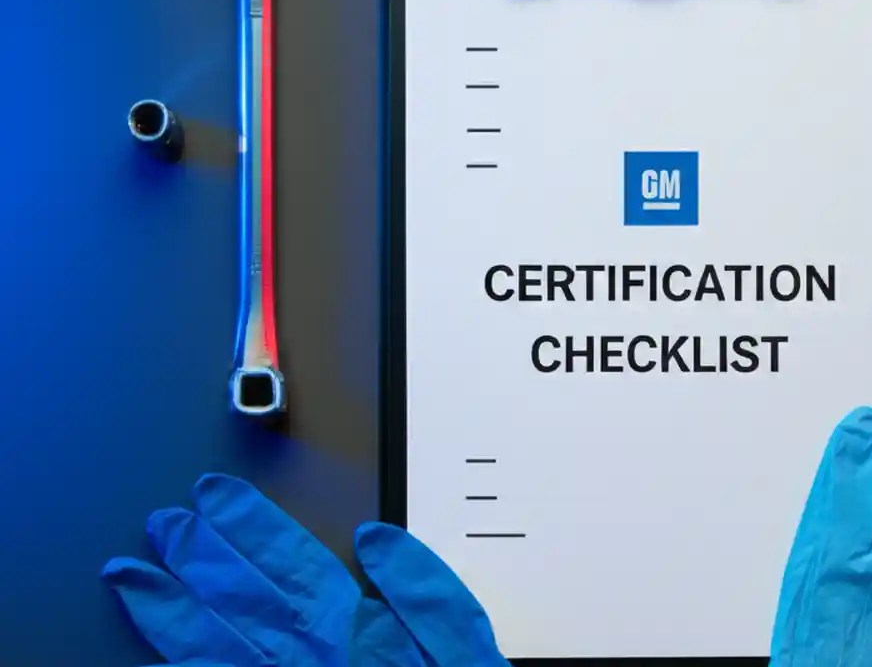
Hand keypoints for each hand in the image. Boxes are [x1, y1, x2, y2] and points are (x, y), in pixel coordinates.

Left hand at [101, 474, 507, 666]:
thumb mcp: (467, 653)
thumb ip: (428, 595)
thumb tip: (376, 539)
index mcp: (353, 636)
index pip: (289, 564)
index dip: (248, 526)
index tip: (214, 497)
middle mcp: (306, 664)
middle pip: (239, 598)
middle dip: (198, 555)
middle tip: (162, 523)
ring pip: (208, 648)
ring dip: (167, 608)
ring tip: (128, 575)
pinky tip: (152, 659)